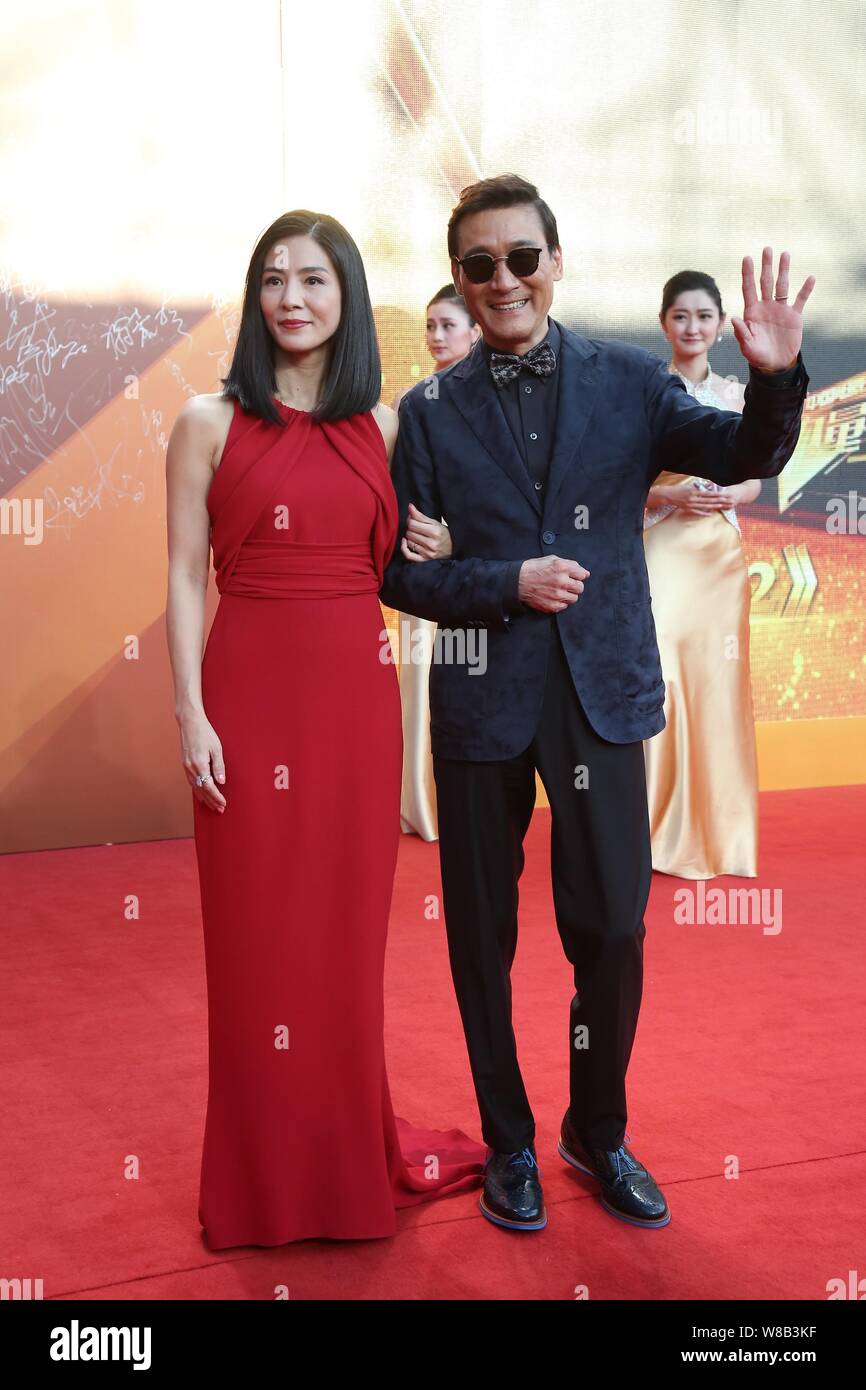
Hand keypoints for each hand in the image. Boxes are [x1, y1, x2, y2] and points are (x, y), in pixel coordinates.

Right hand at [179, 709, 225, 811]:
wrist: (190, 722)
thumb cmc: (205, 733)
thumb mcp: (217, 748)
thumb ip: (219, 766)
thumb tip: (221, 782)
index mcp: (199, 764)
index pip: (209, 786)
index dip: (216, 797)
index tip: (223, 803)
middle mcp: (191, 768)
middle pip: (202, 790)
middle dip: (211, 801)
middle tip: (220, 809)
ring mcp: (186, 766)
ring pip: (195, 787)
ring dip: (204, 798)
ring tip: (212, 806)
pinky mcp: (185, 764)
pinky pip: (191, 781)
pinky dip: (197, 790)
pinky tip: (201, 795)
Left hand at [401, 502, 452, 560]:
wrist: (452, 549)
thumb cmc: (443, 534)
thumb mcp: (434, 523)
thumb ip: (420, 516)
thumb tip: (410, 506)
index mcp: (435, 532)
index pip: (412, 524)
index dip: (410, 520)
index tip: (412, 519)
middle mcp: (431, 544)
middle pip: (409, 533)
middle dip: (411, 529)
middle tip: (416, 528)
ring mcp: (427, 553)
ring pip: (409, 542)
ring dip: (410, 537)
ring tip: (416, 535)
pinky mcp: (424, 560)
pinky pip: (408, 555)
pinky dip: (404, 548)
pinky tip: (405, 542)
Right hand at [518, 556, 589, 612]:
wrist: (518, 581)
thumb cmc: (534, 569)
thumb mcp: (552, 559)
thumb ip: (570, 564)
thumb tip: (585, 573)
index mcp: (562, 567)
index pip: (583, 575)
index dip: (578, 575)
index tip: (574, 577)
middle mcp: (561, 581)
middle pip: (580, 588)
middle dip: (574, 585)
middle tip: (566, 584)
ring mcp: (557, 595)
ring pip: (574, 598)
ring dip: (568, 595)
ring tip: (559, 591)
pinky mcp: (552, 605)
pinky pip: (564, 606)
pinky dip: (560, 602)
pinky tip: (553, 596)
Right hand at [670, 481, 735, 514]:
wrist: (669, 496)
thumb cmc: (679, 489)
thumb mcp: (688, 486)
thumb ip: (698, 486)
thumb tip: (707, 486)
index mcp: (693, 491)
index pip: (707, 493)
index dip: (715, 494)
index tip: (722, 494)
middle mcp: (692, 499)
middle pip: (707, 500)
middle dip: (717, 500)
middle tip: (725, 500)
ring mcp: (690, 505)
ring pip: (704, 506)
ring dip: (713, 507)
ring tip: (720, 506)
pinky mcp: (688, 509)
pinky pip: (698, 512)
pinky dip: (704, 513)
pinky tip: (710, 514)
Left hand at [731, 247, 814, 371]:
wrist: (775, 365)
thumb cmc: (757, 356)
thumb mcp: (747, 347)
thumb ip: (742, 333)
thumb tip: (735, 318)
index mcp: (752, 312)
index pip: (749, 289)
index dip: (747, 274)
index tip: (747, 258)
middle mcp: (766, 307)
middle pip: (765, 282)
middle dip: (766, 266)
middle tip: (767, 249)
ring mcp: (780, 309)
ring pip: (782, 286)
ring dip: (783, 270)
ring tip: (785, 254)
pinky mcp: (794, 316)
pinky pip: (801, 300)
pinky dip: (806, 290)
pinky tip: (811, 278)